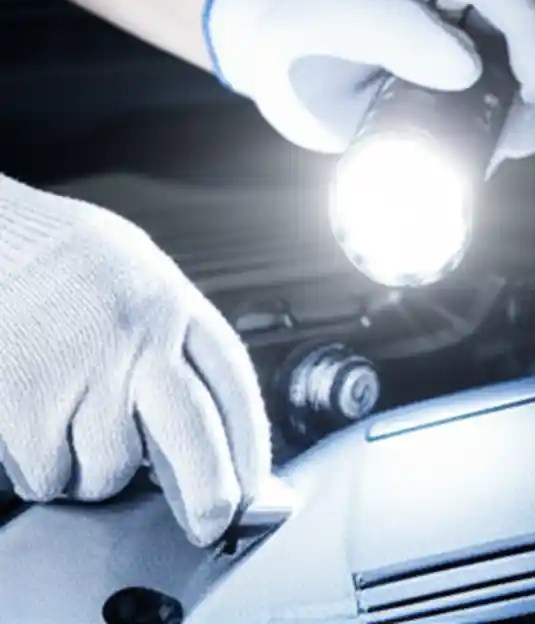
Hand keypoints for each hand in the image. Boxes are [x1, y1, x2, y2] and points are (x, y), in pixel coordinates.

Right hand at [0, 176, 270, 546]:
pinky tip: (34, 432)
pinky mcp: (26, 402)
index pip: (233, 385)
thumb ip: (172, 341)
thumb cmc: (58, 260)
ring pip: (112, 470)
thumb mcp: (138, 278)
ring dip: (95, 473)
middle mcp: (138, 340)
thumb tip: (207, 426)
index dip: (251, 445)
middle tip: (211, 524)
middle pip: (195, 438)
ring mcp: (83, 372)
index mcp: (172, 305)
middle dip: (211, 494)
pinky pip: (49, 474)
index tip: (257, 487)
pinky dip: (44, 471)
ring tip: (73, 429)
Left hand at [203, 0, 534, 167]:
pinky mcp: (443, 99)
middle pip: (533, 42)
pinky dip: (506, 135)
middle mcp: (458, 16)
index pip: (511, 3)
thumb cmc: (295, 23)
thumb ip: (397, 34)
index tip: (531, 93)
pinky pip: (492, 113)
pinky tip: (507, 151)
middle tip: (525, 131)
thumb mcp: (339, 18)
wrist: (263, 49)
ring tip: (514, 146)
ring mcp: (455, 58)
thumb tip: (469, 70)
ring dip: (530, 115)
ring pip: (520, 81)